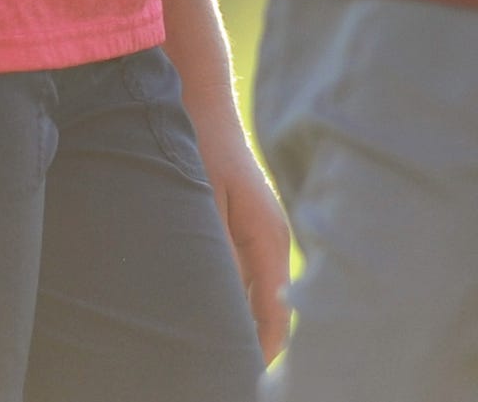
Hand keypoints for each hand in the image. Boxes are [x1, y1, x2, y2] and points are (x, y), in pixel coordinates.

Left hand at [194, 106, 293, 362]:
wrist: (200, 104)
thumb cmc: (200, 148)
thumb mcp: (205, 206)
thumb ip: (218, 257)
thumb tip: (224, 311)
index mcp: (270, 239)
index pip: (277, 317)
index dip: (261, 355)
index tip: (238, 378)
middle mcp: (272, 243)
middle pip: (270, 315)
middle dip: (250, 346)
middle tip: (217, 371)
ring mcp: (261, 237)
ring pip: (256, 300)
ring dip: (240, 325)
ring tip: (209, 352)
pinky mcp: (245, 231)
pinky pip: (244, 282)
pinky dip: (232, 304)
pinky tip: (206, 313)